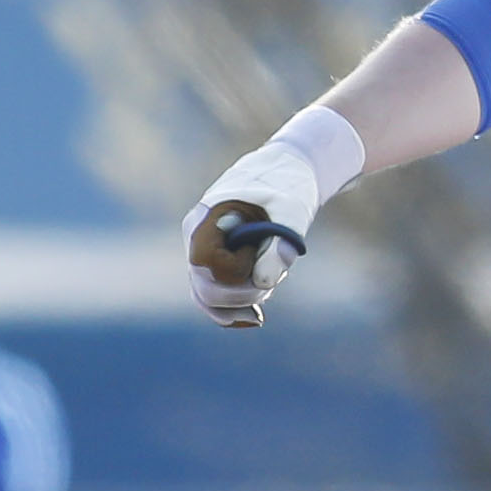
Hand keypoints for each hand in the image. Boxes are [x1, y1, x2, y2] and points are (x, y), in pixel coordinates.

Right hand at [185, 138, 329, 326]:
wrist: (289, 173)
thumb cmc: (289, 185)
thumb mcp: (293, 211)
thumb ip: (282, 246)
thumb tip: (263, 283)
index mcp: (207, 216)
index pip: (204, 262)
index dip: (234, 270)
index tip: (259, 251)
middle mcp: (196, 236)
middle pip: (203, 288)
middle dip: (241, 295)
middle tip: (273, 280)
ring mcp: (203, 252)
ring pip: (206, 298)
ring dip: (241, 304)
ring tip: (270, 288)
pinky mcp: (216, 264)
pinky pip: (213, 297)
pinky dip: (233, 311)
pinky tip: (255, 317)